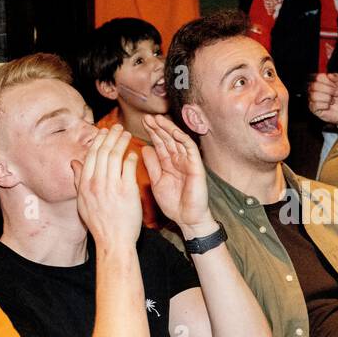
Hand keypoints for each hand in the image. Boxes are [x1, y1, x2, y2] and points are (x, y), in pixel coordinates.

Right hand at [72, 127, 142, 253]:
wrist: (113, 241)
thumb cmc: (99, 223)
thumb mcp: (83, 202)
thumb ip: (79, 181)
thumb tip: (74, 163)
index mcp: (85, 185)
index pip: (91, 156)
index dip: (98, 141)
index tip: (104, 132)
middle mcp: (97, 183)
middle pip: (103, 152)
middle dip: (111, 136)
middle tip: (118, 127)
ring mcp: (111, 186)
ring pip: (115, 156)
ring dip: (122, 142)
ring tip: (127, 135)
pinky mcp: (127, 191)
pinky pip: (129, 168)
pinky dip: (131, 157)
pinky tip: (134, 153)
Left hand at [142, 115, 211, 232]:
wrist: (187, 219)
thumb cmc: (173, 203)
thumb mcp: (157, 181)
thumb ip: (152, 165)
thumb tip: (144, 148)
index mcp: (168, 163)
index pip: (159, 143)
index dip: (151, 133)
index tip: (141, 123)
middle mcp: (178, 160)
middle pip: (167, 139)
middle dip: (157, 127)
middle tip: (146, 117)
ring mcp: (188, 162)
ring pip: (178, 140)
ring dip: (168, 129)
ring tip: (157, 120)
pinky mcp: (196, 166)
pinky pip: (190, 149)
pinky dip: (182, 139)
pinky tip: (173, 131)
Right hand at [308, 72, 337, 125]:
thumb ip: (336, 76)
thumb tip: (329, 75)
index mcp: (320, 81)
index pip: (318, 77)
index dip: (328, 81)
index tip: (335, 85)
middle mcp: (314, 89)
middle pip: (315, 85)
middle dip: (329, 90)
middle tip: (336, 93)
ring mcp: (312, 98)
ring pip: (315, 95)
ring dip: (328, 98)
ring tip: (332, 100)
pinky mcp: (313, 108)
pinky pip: (316, 105)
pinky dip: (325, 105)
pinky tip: (328, 106)